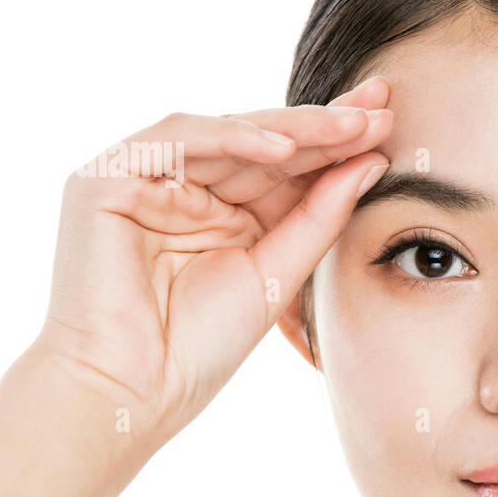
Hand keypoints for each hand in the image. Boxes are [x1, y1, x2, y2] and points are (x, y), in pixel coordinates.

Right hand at [38, 76, 392, 453]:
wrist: (134, 390)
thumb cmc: (200, 346)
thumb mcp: (278, 273)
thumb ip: (320, 216)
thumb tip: (372, 160)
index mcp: (225, 211)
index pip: (287, 166)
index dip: (338, 143)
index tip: (392, 123)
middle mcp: (186, 188)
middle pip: (263, 142)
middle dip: (324, 124)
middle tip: (381, 106)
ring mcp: (145, 178)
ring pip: (228, 133)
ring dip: (291, 127)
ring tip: (349, 126)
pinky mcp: (106, 177)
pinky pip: (178, 139)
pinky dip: (231, 138)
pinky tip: (283, 147)